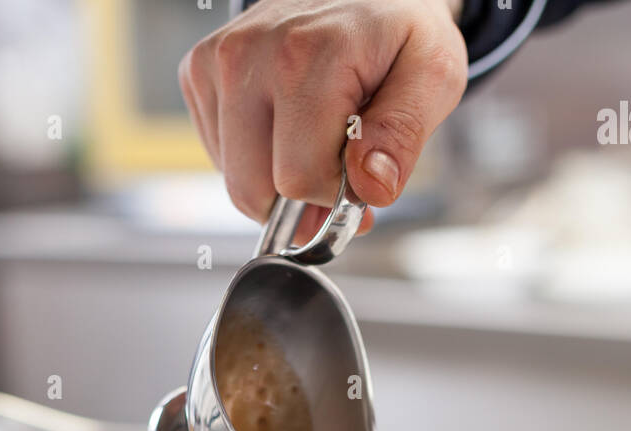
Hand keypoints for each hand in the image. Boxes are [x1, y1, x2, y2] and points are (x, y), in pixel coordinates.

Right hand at [179, 0, 466, 235]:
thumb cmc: (397, 33)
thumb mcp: (431, 75)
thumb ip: (403, 134)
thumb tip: (370, 187)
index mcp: (306, 54)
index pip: (299, 178)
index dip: (335, 195)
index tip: (359, 172)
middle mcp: (249, 54)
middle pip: (255, 189)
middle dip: (302, 198)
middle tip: (338, 168)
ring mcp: (217, 63)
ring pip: (236, 181)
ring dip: (278, 181)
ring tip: (315, 141)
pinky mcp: (199, 73)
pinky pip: (222, 159)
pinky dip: (256, 160)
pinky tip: (287, 127)